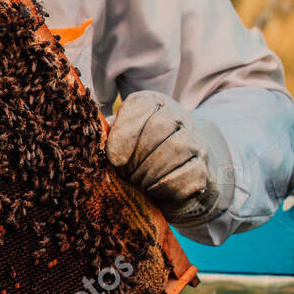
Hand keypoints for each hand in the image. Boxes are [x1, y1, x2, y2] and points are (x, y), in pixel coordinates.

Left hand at [107, 91, 226, 226]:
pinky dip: (165, 186)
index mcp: (151, 104)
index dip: (125, 133)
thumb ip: (104, 136)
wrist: (165, 183)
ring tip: (137, 182)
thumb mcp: (114, 142)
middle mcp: (177, 117)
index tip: (114, 159)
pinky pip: (188, 173)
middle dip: (137, 155)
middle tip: (125, 174)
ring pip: (177, 148)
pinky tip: (153, 189)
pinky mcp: (203, 167)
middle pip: (160, 126)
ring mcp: (195, 141)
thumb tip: (90, 139)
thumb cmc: (130, 158)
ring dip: (150, 171)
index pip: (141, 105)